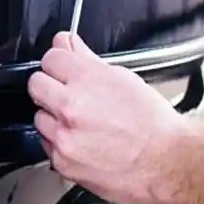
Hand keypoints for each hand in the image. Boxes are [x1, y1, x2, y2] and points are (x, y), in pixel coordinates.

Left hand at [30, 32, 192, 203]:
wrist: (167, 161)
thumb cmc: (152, 123)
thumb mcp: (123, 78)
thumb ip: (86, 58)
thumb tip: (66, 42)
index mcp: (86, 80)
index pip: (50, 58)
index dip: (60, 64)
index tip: (65, 70)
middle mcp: (71, 106)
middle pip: (36, 84)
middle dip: (51, 87)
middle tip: (70, 96)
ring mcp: (64, 136)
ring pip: (39, 116)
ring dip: (54, 117)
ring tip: (82, 123)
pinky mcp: (62, 162)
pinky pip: (47, 144)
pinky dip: (60, 142)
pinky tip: (83, 141)